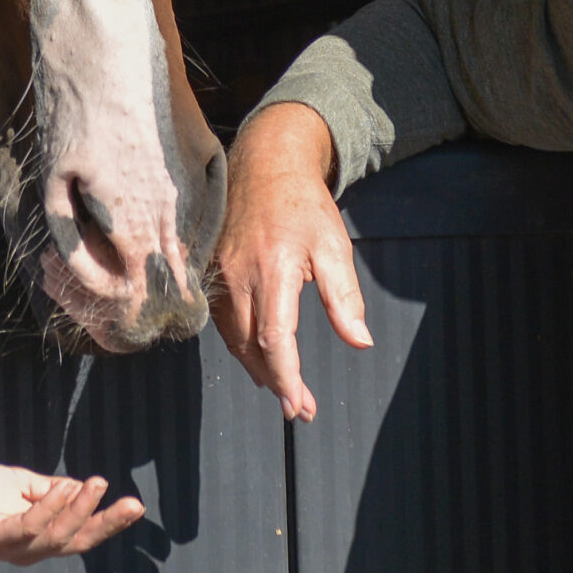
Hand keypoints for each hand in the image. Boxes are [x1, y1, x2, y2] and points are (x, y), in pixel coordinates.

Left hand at [0, 460, 144, 568]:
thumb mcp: (18, 484)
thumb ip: (48, 489)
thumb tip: (82, 486)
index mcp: (36, 535)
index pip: (79, 533)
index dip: (107, 522)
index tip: (135, 504)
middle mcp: (27, 548)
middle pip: (75, 542)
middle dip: (105, 524)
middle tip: (133, 504)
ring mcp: (9, 546)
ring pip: (55, 536)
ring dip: (78, 510)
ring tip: (97, 484)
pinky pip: (25, 526)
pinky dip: (48, 509)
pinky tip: (64, 487)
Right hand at [209, 102, 371, 421]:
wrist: (265, 163)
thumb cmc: (303, 205)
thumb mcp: (333, 245)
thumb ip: (345, 296)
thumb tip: (360, 341)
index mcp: (273, 269)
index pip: (275, 339)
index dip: (287, 378)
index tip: (301, 406)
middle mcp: (239, 276)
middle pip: (251, 347)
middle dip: (276, 383)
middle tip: (301, 409)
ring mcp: (220, 275)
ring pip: (234, 338)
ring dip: (257, 369)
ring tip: (284, 391)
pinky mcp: (212, 272)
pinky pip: (222, 321)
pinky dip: (241, 346)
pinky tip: (258, 358)